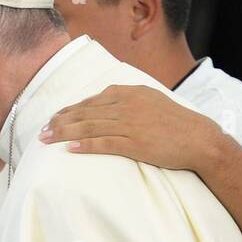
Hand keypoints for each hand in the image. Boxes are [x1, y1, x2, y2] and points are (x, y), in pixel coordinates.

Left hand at [38, 83, 224, 171]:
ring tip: (47, 139)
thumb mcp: (151, 100)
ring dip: (65, 133)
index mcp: (129, 92)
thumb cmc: (176, 122)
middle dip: (60, 121)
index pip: (91, 100)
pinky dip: (85, 146)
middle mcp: (126, 105)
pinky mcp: (135, 144)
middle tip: (42, 130)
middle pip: (85, 113)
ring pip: (89, 127)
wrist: (199, 138)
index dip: (70, 110)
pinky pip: (104, 143)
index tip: (55, 117)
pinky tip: (70, 149)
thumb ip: (128, 100)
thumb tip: (106, 102)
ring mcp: (130, 124)